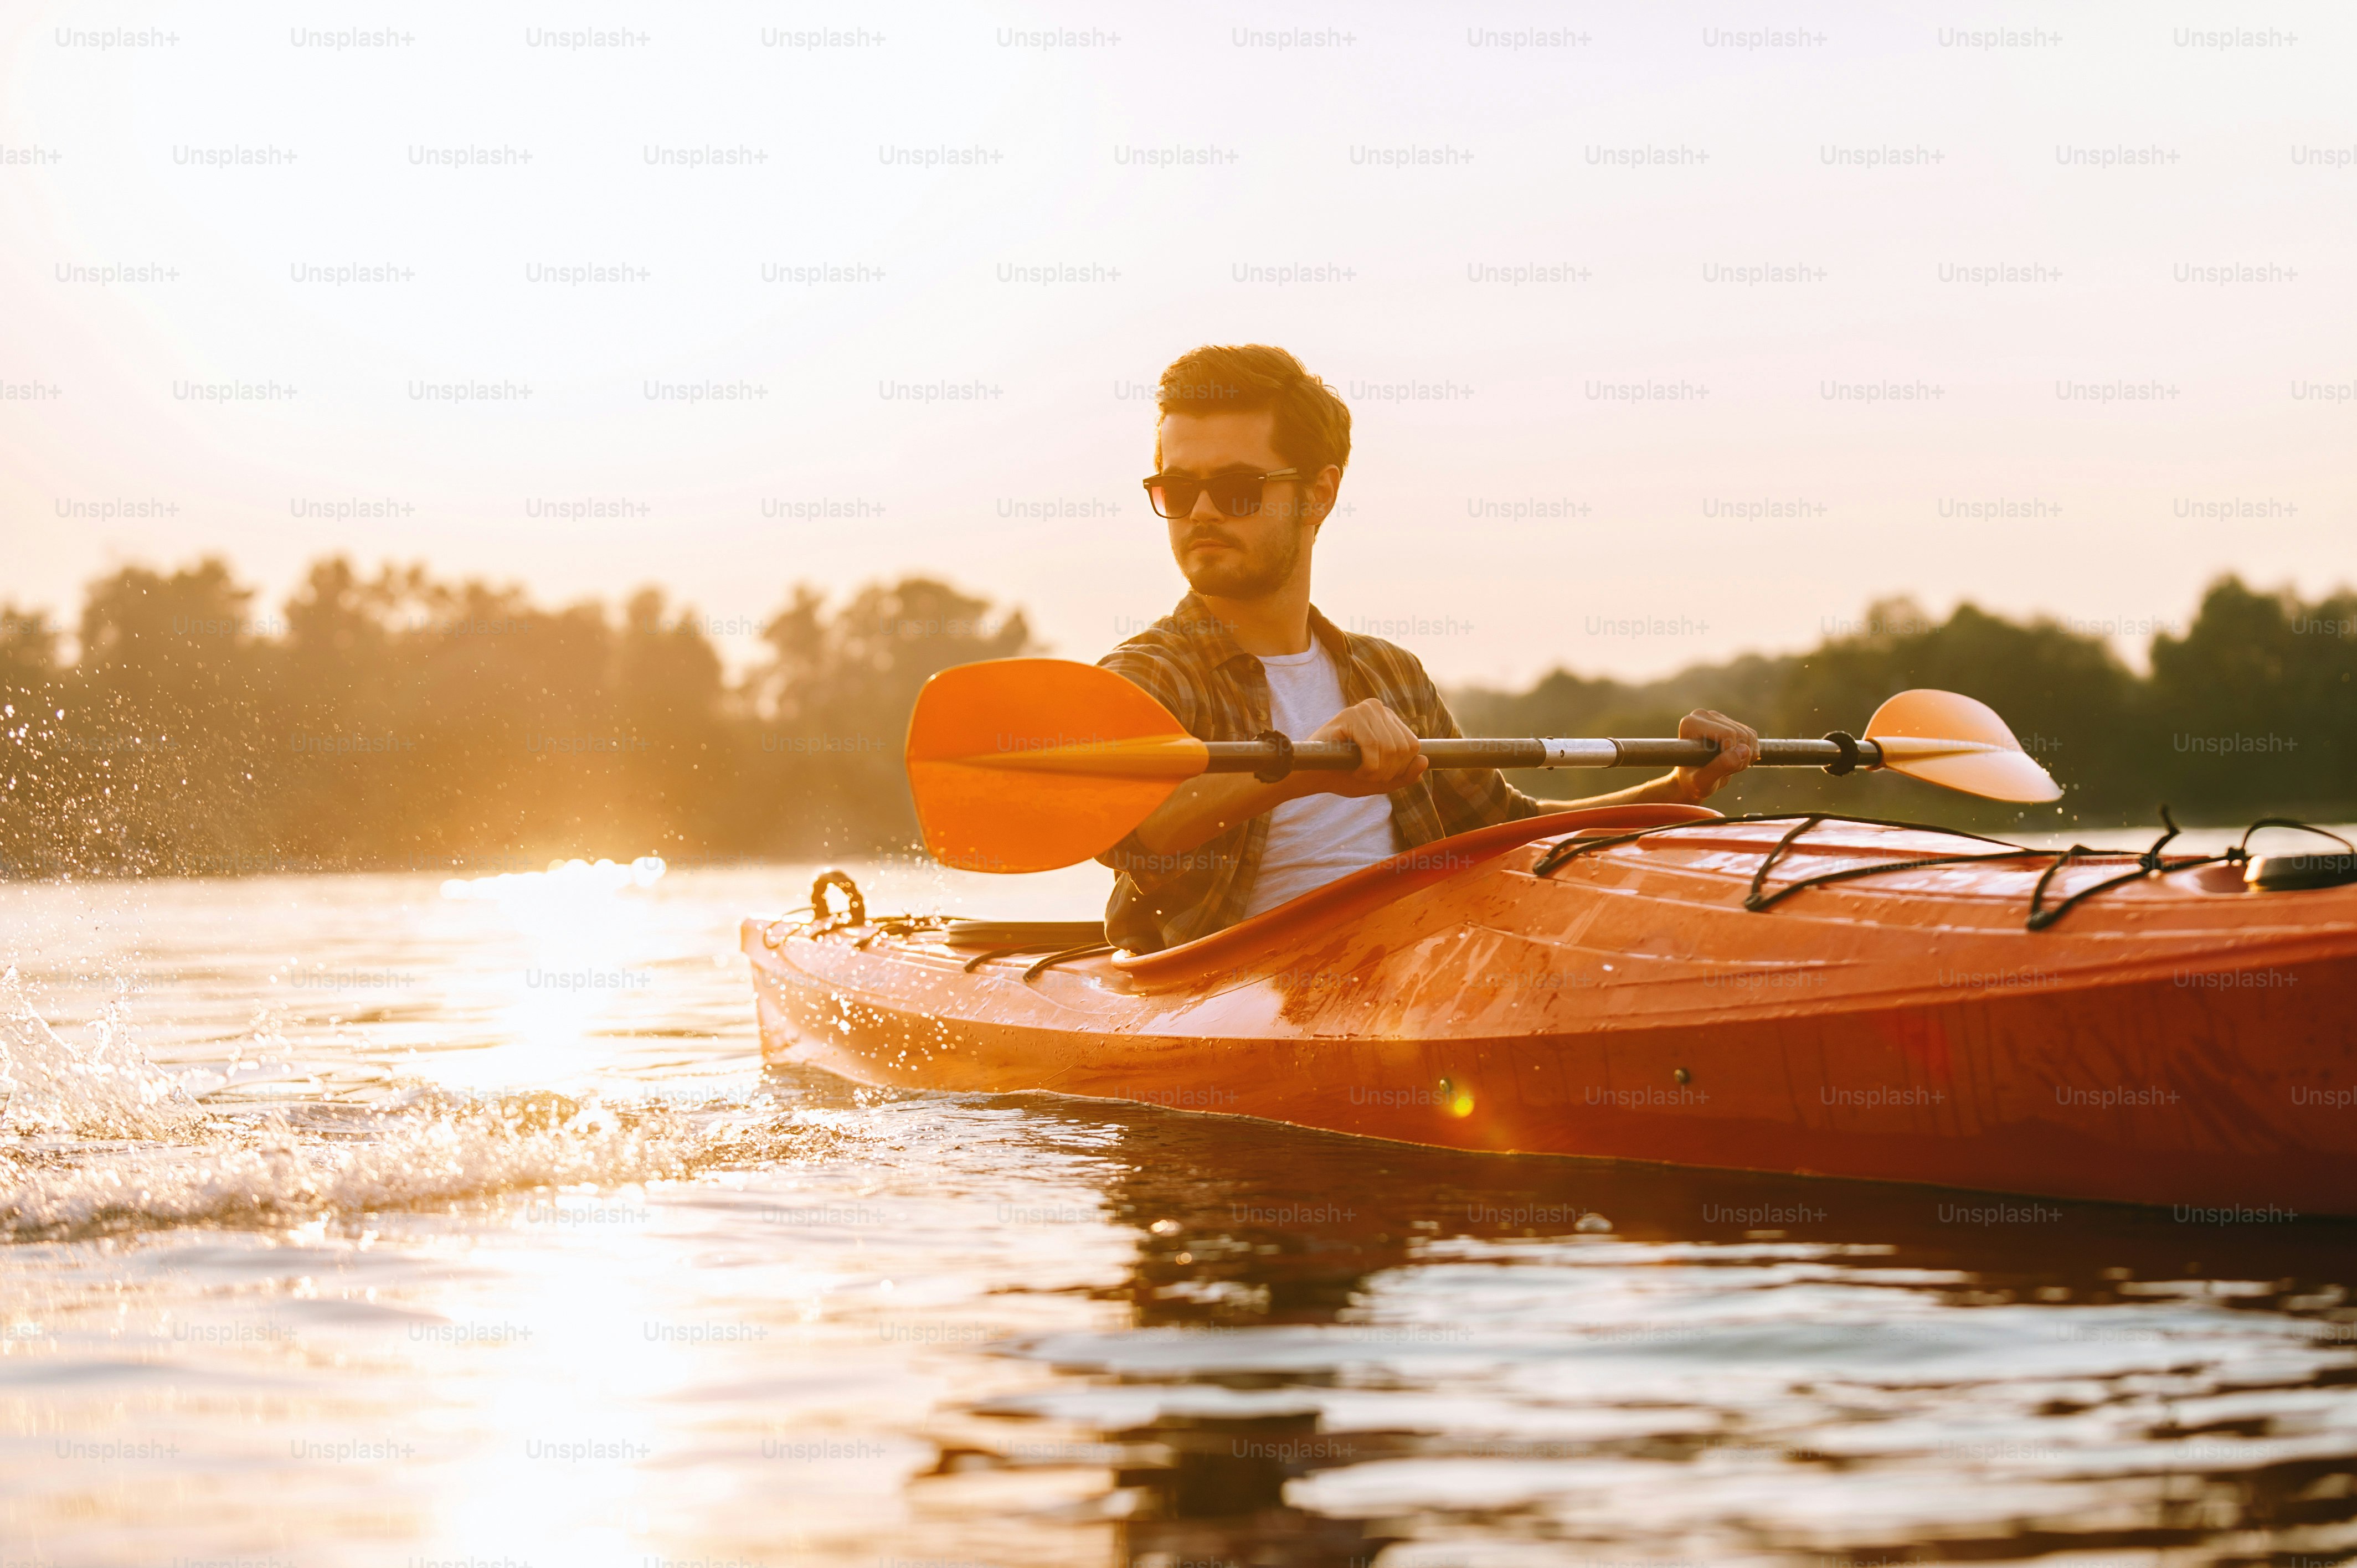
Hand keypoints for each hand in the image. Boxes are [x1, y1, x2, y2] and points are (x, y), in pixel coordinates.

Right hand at [1305, 698, 1428, 797]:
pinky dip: (1367, 767)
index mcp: (1388, 719)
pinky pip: (1373, 746)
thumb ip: (1405, 774)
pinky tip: (1354, 770)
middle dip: (1388, 771)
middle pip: (1404, 748)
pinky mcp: (1350, 715)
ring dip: (1376, 771)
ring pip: (1390, 748)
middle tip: (1367, 776)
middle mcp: (1379, 709)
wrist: (1312, 776)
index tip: (1378, 776)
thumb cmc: (1344, 775)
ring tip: (1359, 773)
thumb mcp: (1381, 779)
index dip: (1399, 768)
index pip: (1413, 746)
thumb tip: (1425, 761)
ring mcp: (1364, 709)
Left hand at [1670, 708, 1757, 801]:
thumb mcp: (1702, 781)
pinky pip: (1752, 736)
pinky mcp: (1731, 722)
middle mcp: (1703, 715)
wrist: (1693, 781)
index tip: (1717, 768)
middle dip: (1739, 758)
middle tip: (1724, 771)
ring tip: (1727, 767)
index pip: (1727, 734)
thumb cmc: (1692, 782)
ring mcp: (1718, 718)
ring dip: (1745, 757)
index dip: (1730, 754)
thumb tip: (1744, 750)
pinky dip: (1750, 753)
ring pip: (1749, 735)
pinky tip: (1735, 761)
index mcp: (1690, 724)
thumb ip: (1721, 766)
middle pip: (1740, 734)